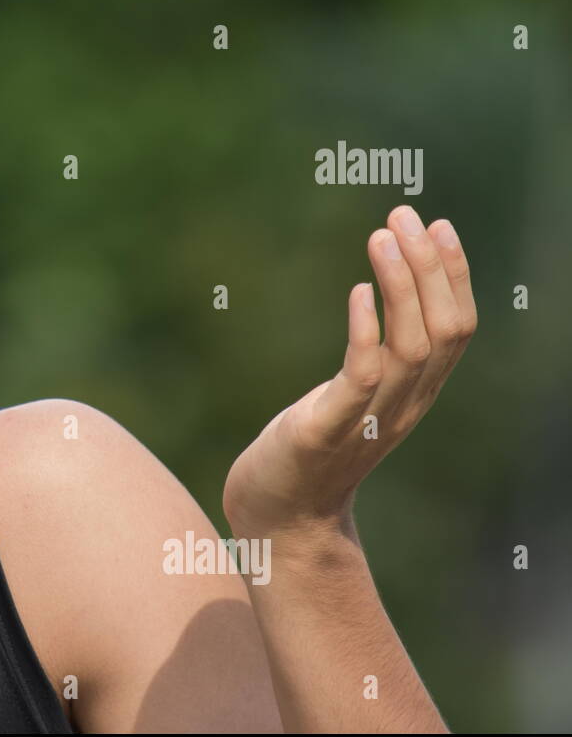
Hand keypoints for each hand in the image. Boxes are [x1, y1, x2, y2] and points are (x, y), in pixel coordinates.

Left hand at [223, 205, 477, 536]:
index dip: (454, 275)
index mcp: (415, 394)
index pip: (457, 328)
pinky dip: (365, 332)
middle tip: (405, 214)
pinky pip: (362, 378)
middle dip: (431, 266)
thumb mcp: (353, 399)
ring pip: (412, 346)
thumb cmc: (309, 452)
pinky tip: (357, 291)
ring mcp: (369, 420)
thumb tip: (379, 297)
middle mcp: (404, 406)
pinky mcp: (326, 431)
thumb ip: (376, 358)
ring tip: (380, 236)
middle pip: (445, 329)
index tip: (436, 224)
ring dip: (400, 285)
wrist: (280, 521)